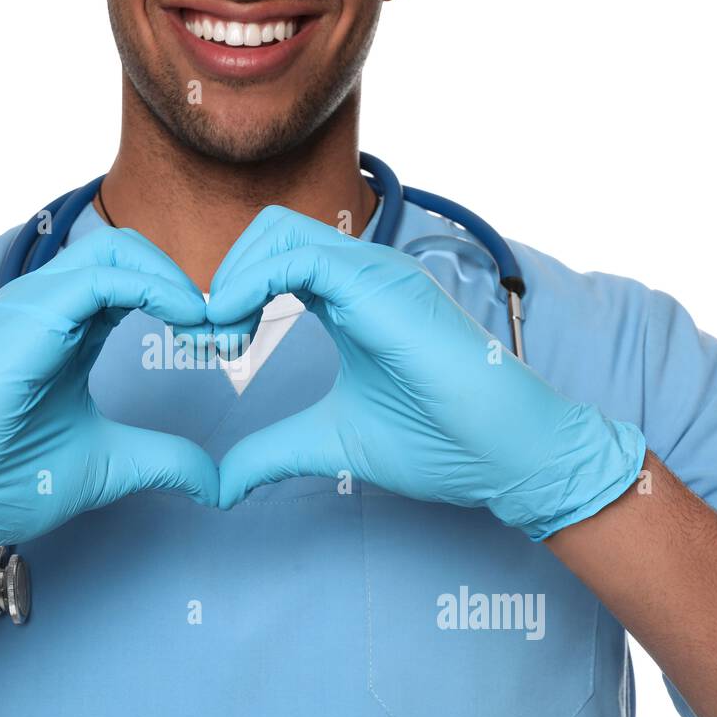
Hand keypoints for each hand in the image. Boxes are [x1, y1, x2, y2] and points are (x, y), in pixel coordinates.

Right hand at [0, 227, 218, 595]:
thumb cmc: (3, 483)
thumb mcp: (108, 466)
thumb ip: (163, 459)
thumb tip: (217, 483)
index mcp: (64, 330)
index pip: (132, 279)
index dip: (184, 299)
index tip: (226, 342)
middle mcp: (43, 307)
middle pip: (127, 252)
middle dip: (185, 280)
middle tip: (225, 329)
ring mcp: (28, 307)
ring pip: (115, 251)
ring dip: (174, 281)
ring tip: (209, 326)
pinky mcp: (21, 322)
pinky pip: (96, 279)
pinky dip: (152, 288)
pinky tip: (186, 320)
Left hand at [206, 206, 645, 538]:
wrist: (509, 456)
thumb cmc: (439, 443)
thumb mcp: (331, 443)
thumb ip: (273, 451)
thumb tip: (222, 484)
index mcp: (349, 299)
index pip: (274, 259)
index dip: (230, 293)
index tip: (208, 346)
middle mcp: (362, 274)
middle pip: (269, 232)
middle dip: (224, 275)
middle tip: (207, 338)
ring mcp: (376, 273)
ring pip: (279, 232)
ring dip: (232, 277)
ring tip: (218, 335)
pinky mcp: (382, 286)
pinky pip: (300, 257)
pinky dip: (252, 281)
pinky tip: (233, 325)